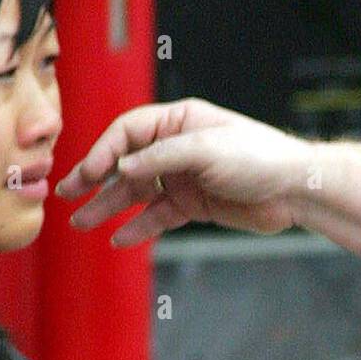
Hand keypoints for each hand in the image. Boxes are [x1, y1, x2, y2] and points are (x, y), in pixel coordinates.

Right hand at [55, 97, 312, 243]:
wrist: (294, 190)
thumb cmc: (259, 157)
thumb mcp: (207, 149)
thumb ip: (161, 158)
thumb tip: (122, 168)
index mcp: (179, 122)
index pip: (128, 133)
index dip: (103, 151)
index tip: (87, 174)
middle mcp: (176, 148)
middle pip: (125, 162)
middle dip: (94, 178)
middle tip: (66, 193)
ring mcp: (183, 177)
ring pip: (136, 193)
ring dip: (109, 207)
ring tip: (81, 222)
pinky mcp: (192, 204)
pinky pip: (157, 216)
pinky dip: (138, 227)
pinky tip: (119, 237)